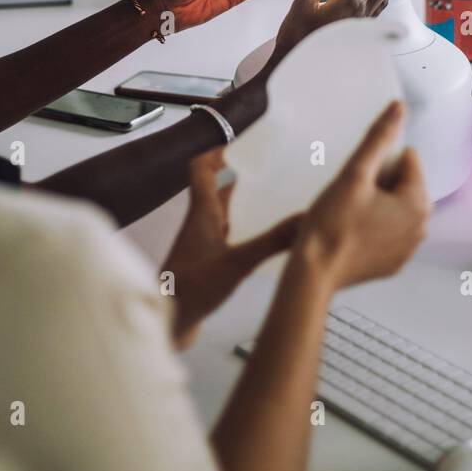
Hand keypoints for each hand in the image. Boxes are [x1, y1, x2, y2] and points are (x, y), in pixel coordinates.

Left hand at [164, 148, 300, 347]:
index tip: (241, 144)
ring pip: (220, 212)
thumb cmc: (192, 289)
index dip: (216, 151)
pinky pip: (225, 236)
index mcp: (202, 213)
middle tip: (265, 169)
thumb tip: (306, 219)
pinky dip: (241, 229)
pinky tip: (259, 239)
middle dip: (236, 174)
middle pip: (213, 187)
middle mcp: (200, 223)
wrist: (165, 326)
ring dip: (239, 201)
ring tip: (268, 197)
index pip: (200, 169)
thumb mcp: (237, 263)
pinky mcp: (205, 264)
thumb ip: (271, 242)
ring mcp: (201, 244)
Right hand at [294, 101, 428, 289]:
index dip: (380, 163)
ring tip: (349, 210)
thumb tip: (399, 106)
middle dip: (382, 183)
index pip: (408, 161)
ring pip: (397, 209)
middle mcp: (422, 228)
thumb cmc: (333, 221)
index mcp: (418, 203)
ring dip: (379, 203)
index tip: (358, 177)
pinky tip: (352, 230)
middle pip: (405, 185)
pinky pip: (389, 233)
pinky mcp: (393, 265)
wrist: (315, 272)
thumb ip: (378, 138)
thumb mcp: (354, 174)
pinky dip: (376, 227)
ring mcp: (408, 250)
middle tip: (351, 192)